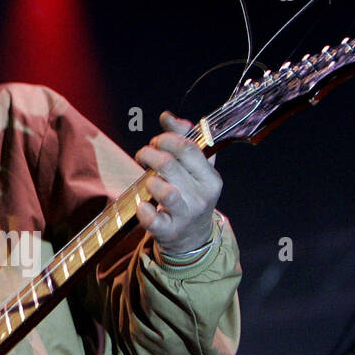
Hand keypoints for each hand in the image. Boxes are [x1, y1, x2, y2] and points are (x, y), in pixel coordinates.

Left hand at [133, 111, 222, 254]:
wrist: (193, 237)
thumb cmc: (191, 195)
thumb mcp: (195, 169)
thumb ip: (184, 139)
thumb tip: (168, 117)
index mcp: (211, 177)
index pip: (188, 148)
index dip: (166, 139)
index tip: (157, 142)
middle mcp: (202, 196)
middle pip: (170, 165)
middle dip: (150, 154)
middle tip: (144, 156)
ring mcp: (186, 215)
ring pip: (164, 190)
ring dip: (150, 180)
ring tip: (149, 180)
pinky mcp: (169, 231)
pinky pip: (152, 219)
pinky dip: (143, 210)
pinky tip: (143, 205)